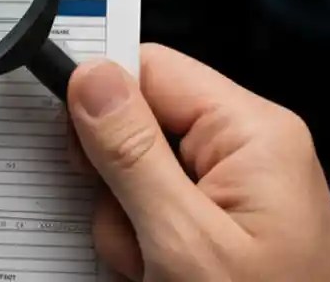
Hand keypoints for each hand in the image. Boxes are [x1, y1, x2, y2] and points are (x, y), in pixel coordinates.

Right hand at [66, 43, 329, 280]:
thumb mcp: (184, 243)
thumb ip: (132, 155)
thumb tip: (92, 78)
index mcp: (254, 132)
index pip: (154, 68)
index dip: (103, 102)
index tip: (75, 147)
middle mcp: (250, 151)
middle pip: (140, 126)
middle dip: (117, 185)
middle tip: (140, 237)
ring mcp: (236, 192)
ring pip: (137, 180)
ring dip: (128, 230)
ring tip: (157, 272)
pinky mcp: (222, 227)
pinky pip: (156, 216)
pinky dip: (145, 250)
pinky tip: (161, 278)